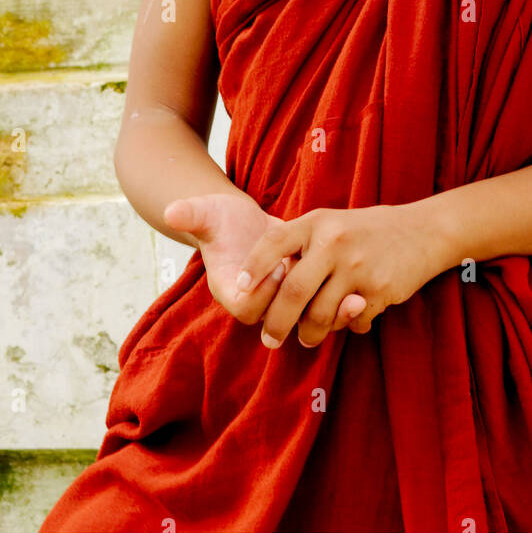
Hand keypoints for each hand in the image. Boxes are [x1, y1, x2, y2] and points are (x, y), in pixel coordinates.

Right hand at [163, 192, 366, 331]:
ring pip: (303, 321)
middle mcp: (255, 302)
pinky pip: (320, 311)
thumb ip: (191, 214)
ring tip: (354, 299)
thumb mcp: (208, 213)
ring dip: (330, 313)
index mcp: (230, 289)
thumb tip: (170, 211)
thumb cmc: (222, 219)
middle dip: (303, 309)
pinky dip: (339, 306)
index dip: (264, 293)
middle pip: (279, 320)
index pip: (246, 307)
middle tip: (327, 289)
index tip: (280, 267)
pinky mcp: (302, 296)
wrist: (242, 224)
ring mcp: (279, 302)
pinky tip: (361, 293)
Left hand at [233, 203, 436, 350]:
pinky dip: (347, 327)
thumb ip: (302, 247)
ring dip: (310, 334)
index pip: (274, 242)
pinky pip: (352, 322)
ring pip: (320, 315)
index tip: (240, 288)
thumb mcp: (331, 224)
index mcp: (318, 222)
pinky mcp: (379, 289)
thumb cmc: (366, 231)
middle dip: (277, 322)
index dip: (254, 267)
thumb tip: (268, 282)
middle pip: (294, 291)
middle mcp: (335, 242)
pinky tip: (350, 320)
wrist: (423, 231)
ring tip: (307, 338)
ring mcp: (358, 267)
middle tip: (270, 339)